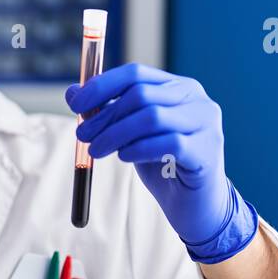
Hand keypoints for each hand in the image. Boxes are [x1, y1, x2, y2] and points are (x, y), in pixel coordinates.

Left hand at [66, 64, 256, 262]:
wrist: (195, 205)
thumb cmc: (163, 165)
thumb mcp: (130, 136)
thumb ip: (107, 112)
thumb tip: (71, 93)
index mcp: (177, 87)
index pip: (135, 73)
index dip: (102, 86)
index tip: (76, 104)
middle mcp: (195, 99)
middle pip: (141, 94)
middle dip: (105, 115)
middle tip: (82, 135)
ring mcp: (205, 123)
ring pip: (152, 117)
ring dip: (116, 133)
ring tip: (96, 150)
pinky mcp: (206, 150)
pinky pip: (168, 143)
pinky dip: (138, 149)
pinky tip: (124, 157)